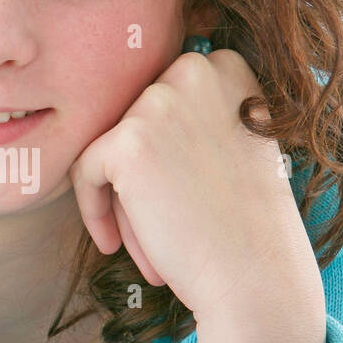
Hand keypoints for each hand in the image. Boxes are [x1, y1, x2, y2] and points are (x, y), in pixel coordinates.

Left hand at [69, 48, 319, 322]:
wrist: (258, 276)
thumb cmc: (248, 224)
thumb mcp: (234, 144)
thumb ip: (190, 116)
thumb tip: (131, 115)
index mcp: (227, 66)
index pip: (161, 100)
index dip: (163, 153)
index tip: (182, 192)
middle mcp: (194, 70)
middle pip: (133, 122)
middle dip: (143, 177)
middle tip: (171, 226)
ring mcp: (160, 102)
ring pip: (110, 149)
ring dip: (125, 199)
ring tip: (157, 243)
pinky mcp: (127, 143)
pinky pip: (84, 171)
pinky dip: (93, 209)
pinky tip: (113, 244)